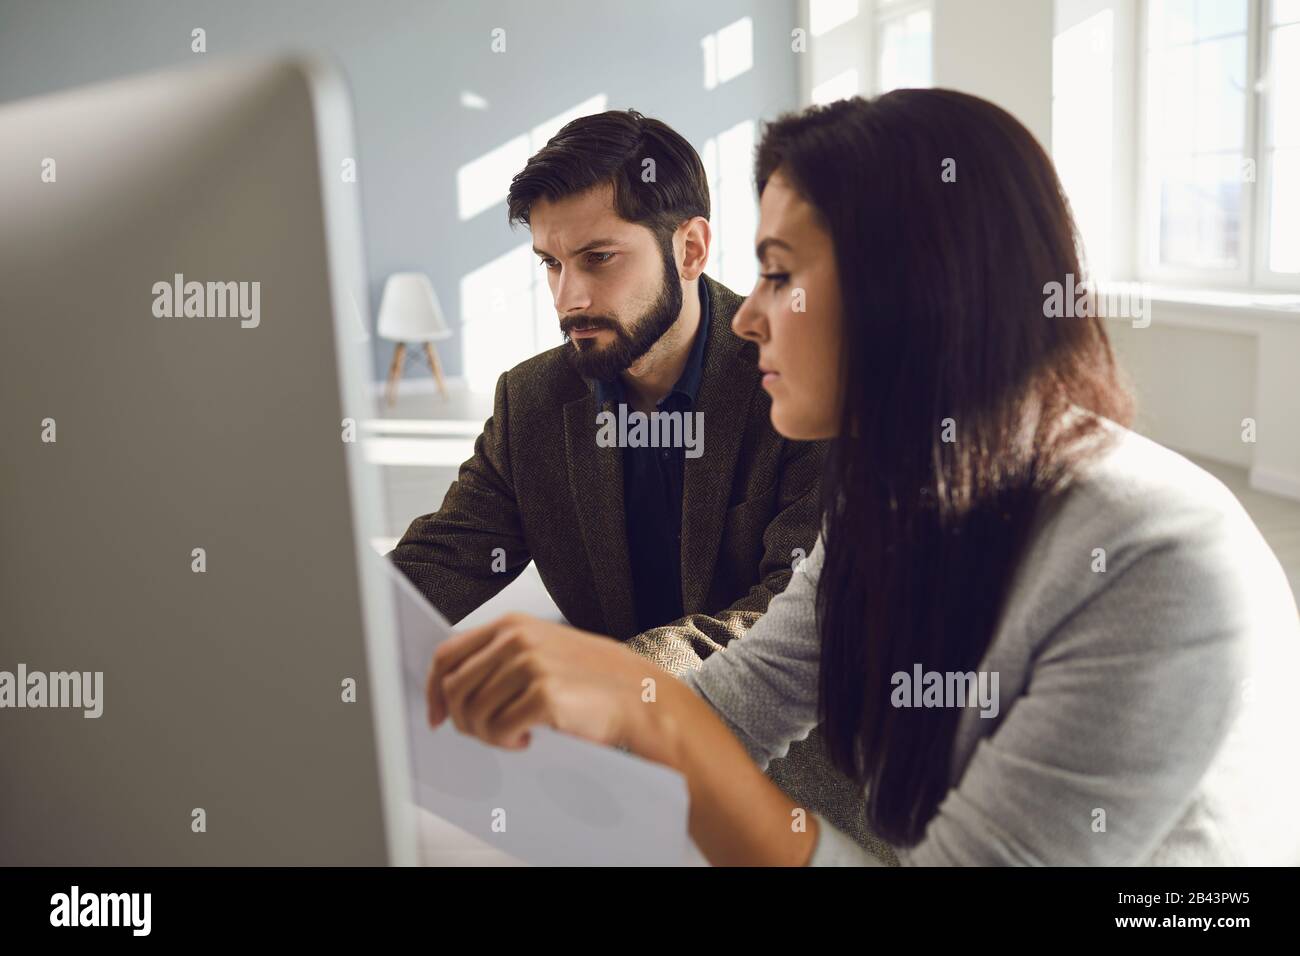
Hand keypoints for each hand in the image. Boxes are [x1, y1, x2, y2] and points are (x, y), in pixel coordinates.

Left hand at [426, 613, 673, 758]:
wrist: (641, 696)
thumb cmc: (593, 679)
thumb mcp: (542, 651)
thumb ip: (500, 658)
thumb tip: (455, 688)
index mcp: (511, 625)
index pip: (447, 656)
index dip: (433, 690)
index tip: (436, 716)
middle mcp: (516, 640)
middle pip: (455, 689)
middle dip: (464, 722)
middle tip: (488, 735)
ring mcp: (530, 665)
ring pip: (475, 715)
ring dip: (490, 736)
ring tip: (517, 736)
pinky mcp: (543, 694)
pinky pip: (500, 730)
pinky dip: (509, 743)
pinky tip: (531, 739)